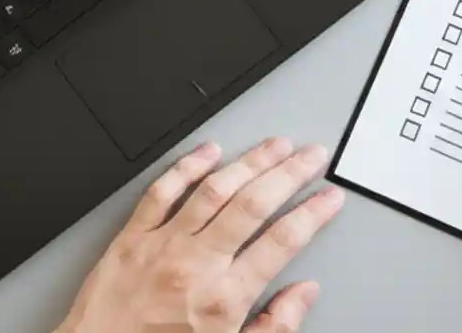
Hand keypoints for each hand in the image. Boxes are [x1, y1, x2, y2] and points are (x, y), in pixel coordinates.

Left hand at [57, 138, 343, 332]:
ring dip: (250, 162)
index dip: (313, 214)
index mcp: (224, 299)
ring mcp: (162, 246)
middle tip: (311, 156)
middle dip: (290, 174)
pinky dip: (187, 167)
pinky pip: (161, 192)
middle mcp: (196, 265)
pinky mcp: (131, 239)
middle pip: (254, 204)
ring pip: (214, 189)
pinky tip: (209, 151)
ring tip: (275, 146)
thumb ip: (275, 327)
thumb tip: (303, 294)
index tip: (330, 198)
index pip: (283, 241)